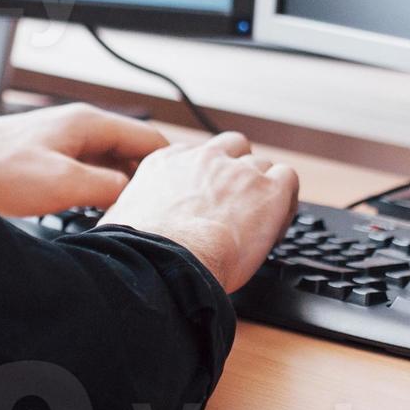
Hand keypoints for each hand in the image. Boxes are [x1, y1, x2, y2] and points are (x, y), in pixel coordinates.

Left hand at [0, 104, 172, 217]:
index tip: (190, 187)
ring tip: (138, 215)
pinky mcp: (44, 163)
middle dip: (149, 178)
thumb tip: (136, 194)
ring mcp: (60, 144)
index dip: (173, 163)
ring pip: (108, 166)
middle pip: (130, 151)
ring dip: (122, 188)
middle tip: (167, 208)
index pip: (148, 137)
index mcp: (87, 122)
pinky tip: (100, 215)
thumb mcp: (63, 183)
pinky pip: (86, 176)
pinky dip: (99, 193)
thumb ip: (107, 187)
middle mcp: (76, 128)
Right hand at [99, 131, 297, 292]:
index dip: (206, 178)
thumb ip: (132, 212)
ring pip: (262, 164)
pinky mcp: (268, 190)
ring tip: (260, 218)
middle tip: (237, 201)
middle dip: (237, 169)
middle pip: (232, 147)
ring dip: (262, 187)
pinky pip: (288, 178)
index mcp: (165, 164)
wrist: (167, 263)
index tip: (207, 198)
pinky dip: (287, 197)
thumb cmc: (139, 252)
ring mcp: (238, 171)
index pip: (194, 155)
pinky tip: (278, 220)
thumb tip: (124, 229)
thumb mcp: (121, 220)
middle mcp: (203, 159)